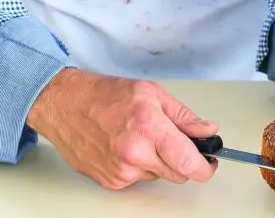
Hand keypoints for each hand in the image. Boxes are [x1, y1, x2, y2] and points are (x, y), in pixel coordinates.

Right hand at [27, 68, 217, 189]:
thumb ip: (184, 116)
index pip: (189, 163)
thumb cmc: (105, 95)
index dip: (205, 167)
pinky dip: (138, 166)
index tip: (209, 163)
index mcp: (149, 128)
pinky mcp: (110, 181)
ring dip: (157, 161)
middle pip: (178, 174)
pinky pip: (138, 179)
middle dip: (182, 160)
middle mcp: (135, 153)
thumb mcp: (152, 93)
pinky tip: (125, 146)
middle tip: (172, 140)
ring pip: (158, 176)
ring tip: (140, 137)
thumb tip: (207, 131)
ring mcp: (121, 171)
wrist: (64, 105)